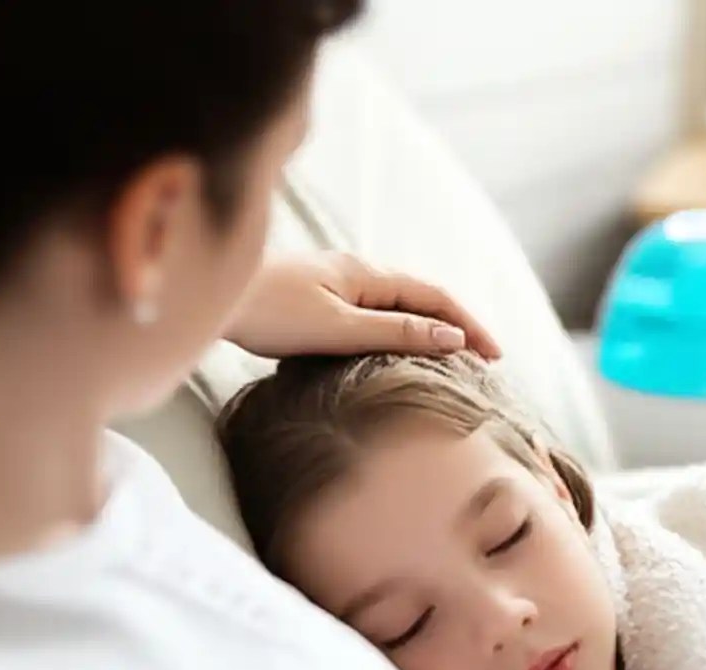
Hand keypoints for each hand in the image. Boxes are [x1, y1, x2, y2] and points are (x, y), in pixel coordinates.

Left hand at [226, 252, 500, 358]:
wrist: (208, 294)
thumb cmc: (267, 311)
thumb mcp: (338, 327)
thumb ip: (394, 332)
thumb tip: (451, 338)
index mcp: (367, 275)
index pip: (437, 298)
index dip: (471, 326)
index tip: (497, 357)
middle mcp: (356, 272)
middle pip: (421, 298)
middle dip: (456, 327)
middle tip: (483, 361)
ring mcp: (334, 283)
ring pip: (395, 305)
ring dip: (427, 329)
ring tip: (448, 360)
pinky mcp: (314, 297)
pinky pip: (371, 312)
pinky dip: (396, 331)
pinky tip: (390, 352)